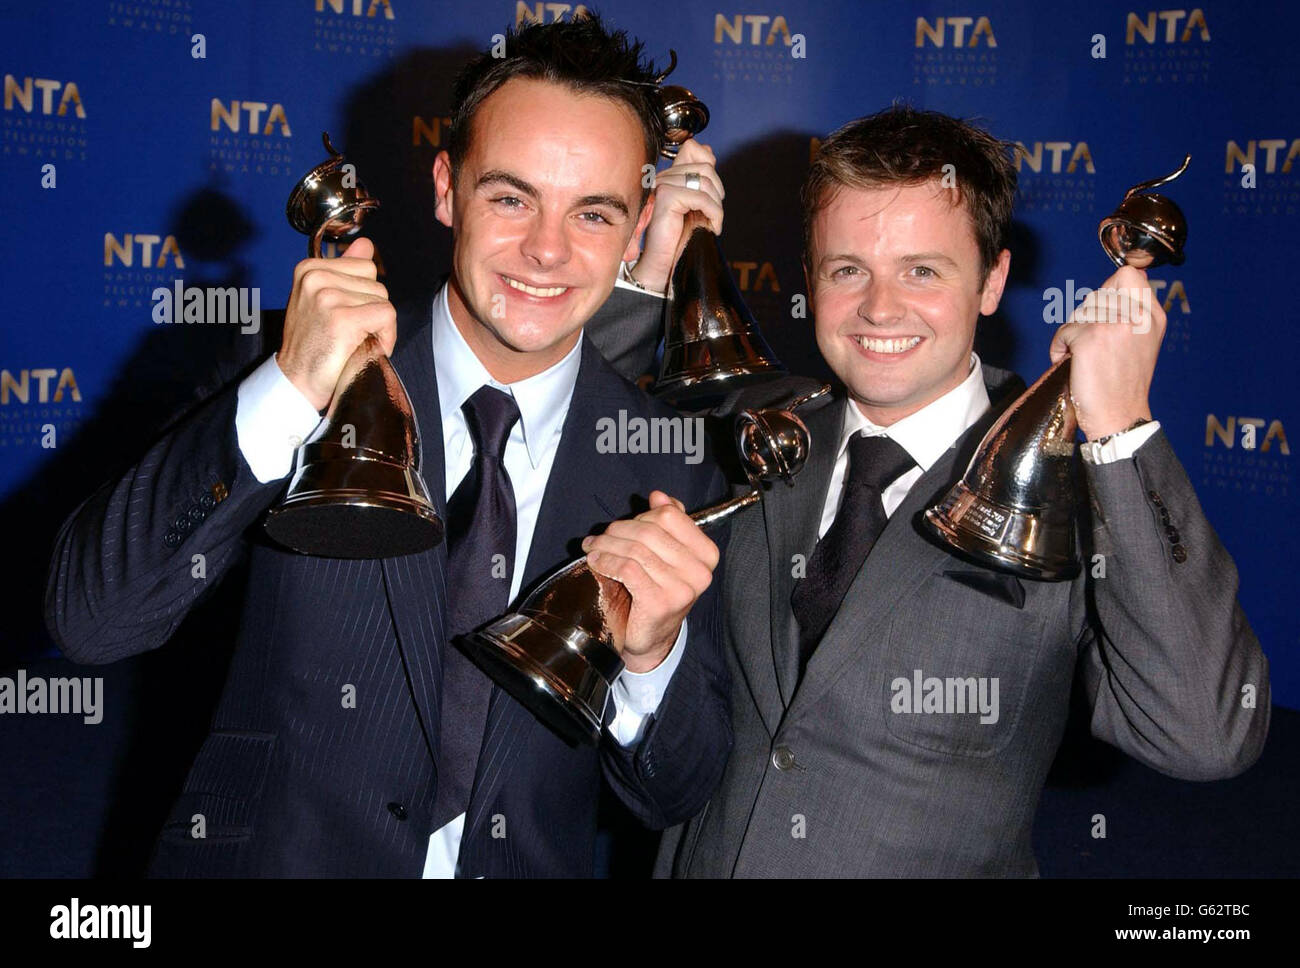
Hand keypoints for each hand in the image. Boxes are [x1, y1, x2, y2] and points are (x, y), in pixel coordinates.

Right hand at [276, 237, 396, 411]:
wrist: (297, 382)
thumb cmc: (313, 345)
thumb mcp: (323, 300)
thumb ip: (345, 270)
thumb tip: (365, 243)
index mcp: (309, 268)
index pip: (365, 265)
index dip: (366, 296)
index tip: (348, 318)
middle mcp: (315, 277)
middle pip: (376, 282)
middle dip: (374, 311)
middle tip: (353, 334)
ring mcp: (327, 296)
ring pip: (383, 299)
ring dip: (379, 326)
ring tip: (355, 342)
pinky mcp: (341, 317)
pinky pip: (386, 315)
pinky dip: (385, 335)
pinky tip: (364, 347)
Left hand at [581, 490, 718, 673]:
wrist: (652, 637)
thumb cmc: (658, 591)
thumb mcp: (667, 554)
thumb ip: (668, 523)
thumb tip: (659, 495)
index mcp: (706, 554)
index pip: (670, 516)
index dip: (641, 516)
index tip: (624, 526)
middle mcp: (700, 571)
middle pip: (649, 531)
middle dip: (618, 530)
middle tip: (598, 537)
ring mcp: (682, 588)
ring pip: (636, 549)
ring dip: (607, 545)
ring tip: (592, 548)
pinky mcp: (660, 602)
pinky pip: (628, 569)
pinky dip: (607, 561)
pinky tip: (596, 563)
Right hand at [630, 139, 724, 292]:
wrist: (665, 265)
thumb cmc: (679, 239)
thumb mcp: (697, 204)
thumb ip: (701, 178)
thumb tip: (708, 151)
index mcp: (669, 176)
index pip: (692, 148)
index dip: (709, 164)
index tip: (713, 194)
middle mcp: (662, 177)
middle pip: (705, 168)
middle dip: (717, 194)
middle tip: (713, 215)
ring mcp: (661, 186)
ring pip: (704, 181)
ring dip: (716, 206)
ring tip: (711, 223)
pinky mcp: (665, 198)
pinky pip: (700, 197)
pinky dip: (713, 213)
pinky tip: (711, 227)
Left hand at [1049, 264, 1165, 439]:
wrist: (1120, 417)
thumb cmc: (1123, 383)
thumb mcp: (1141, 340)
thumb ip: (1132, 310)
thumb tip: (1121, 278)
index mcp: (1153, 316)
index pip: (1128, 274)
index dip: (1109, 287)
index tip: (1104, 309)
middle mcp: (1138, 316)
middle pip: (1098, 292)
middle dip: (1087, 317)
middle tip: (1093, 344)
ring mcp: (1116, 325)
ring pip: (1079, 311)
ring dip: (1073, 332)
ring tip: (1085, 356)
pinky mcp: (1092, 337)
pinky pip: (1064, 331)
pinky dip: (1059, 348)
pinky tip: (1072, 364)